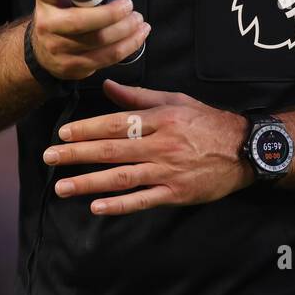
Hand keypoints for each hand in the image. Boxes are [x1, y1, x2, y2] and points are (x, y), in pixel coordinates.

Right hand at [30, 0, 150, 81]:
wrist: (45, 50)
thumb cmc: (66, 12)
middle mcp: (46, 23)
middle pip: (79, 21)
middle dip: (111, 13)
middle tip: (129, 6)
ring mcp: (57, 47)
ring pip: (97, 40)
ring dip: (125, 30)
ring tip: (138, 21)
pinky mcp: (71, 65)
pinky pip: (105, 57)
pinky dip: (127, 46)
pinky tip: (138, 36)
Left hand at [44, 80, 253, 214]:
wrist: (245, 149)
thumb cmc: (208, 122)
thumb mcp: (176, 101)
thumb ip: (140, 97)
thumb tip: (108, 87)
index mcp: (161, 119)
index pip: (116, 124)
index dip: (88, 129)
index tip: (64, 133)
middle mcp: (161, 145)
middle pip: (112, 150)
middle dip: (77, 154)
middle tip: (50, 157)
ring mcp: (168, 172)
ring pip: (122, 177)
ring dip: (88, 182)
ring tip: (63, 186)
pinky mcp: (176, 194)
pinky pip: (142, 200)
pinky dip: (118, 205)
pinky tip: (96, 206)